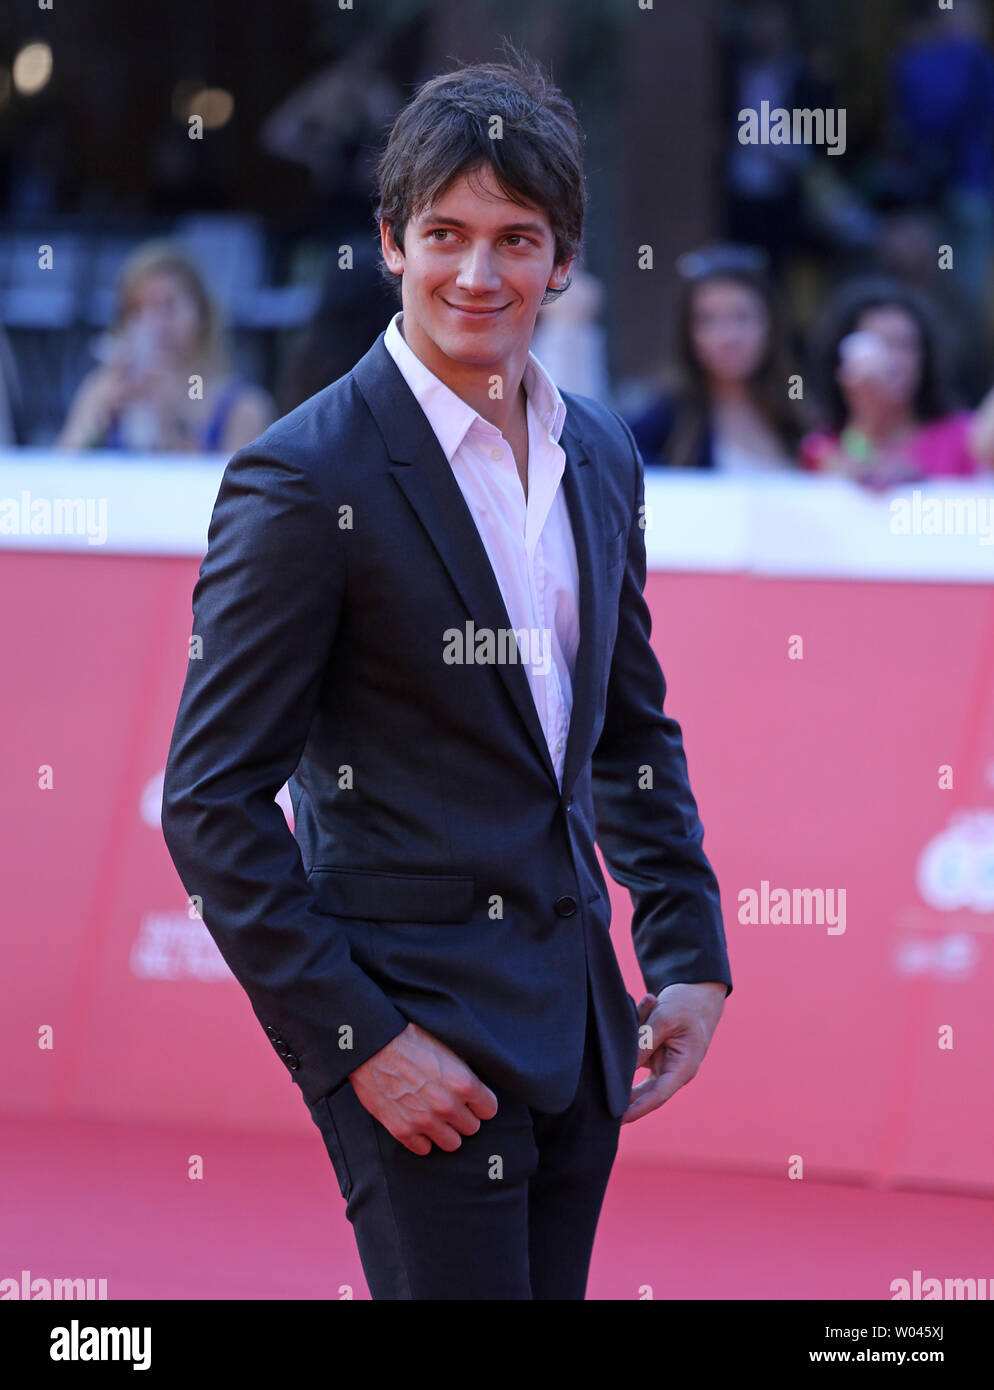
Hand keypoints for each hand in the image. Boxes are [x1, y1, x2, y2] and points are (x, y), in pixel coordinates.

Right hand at [348, 1021, 498, 1155]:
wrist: (372, 1045)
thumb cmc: (409, 1040)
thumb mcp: (446, 1048)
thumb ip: (464, 1073)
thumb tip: (475, 1088)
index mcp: (463, 1082)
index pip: (489, 1110)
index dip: (480, 1103)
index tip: (472, 1100)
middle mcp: (447, 1106)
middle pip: (472, 1128)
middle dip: (463, 1117)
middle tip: (450, 1105)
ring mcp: (425, 1121)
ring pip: (452, 1144)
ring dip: (446, 1131)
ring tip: (436, 1117)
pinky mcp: (402, 1130)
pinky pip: (424, 1149)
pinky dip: (422, 1139)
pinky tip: (417, 1122)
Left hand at [621, 981, 725, 1123]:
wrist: (698, 988)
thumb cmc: (688, 1004)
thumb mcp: (665, 1019)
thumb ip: (644, 1042)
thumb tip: (622, 1068)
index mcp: (682, 1068)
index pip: (657, 1096)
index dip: (637, 1109)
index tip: (618, 1120)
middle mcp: (671, 1069)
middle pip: (643, 1089)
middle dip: (623, 1091)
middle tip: (598, 1099)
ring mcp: (661, 1060)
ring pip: (634, 1062)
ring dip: (631, 1041)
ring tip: (649, 1008)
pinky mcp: (651, 1050)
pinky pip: (635, 1046)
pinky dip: (636, 1026)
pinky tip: (650, 1002)